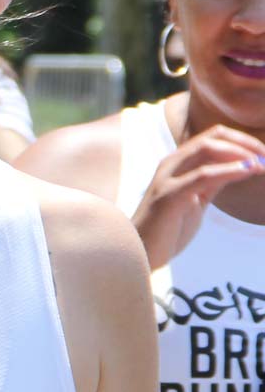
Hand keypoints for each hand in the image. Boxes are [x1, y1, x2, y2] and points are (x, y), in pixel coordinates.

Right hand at [133, 124, 264, 268]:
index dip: (242, 141)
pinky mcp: (169, 196)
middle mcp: (170, 165)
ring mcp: (168, 178)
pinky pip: (204, 175)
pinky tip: (248, 170)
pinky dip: (230, 170)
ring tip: (262, 164)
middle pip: (213, 138)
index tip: (264, 155)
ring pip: (208, 149)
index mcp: (176, 164)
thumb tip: (239, 167)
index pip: (212, 138)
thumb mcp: (195, 201)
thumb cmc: (166, 229)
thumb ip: (211, 183)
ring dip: (241, 153)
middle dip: (246, 144)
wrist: (138, 253)